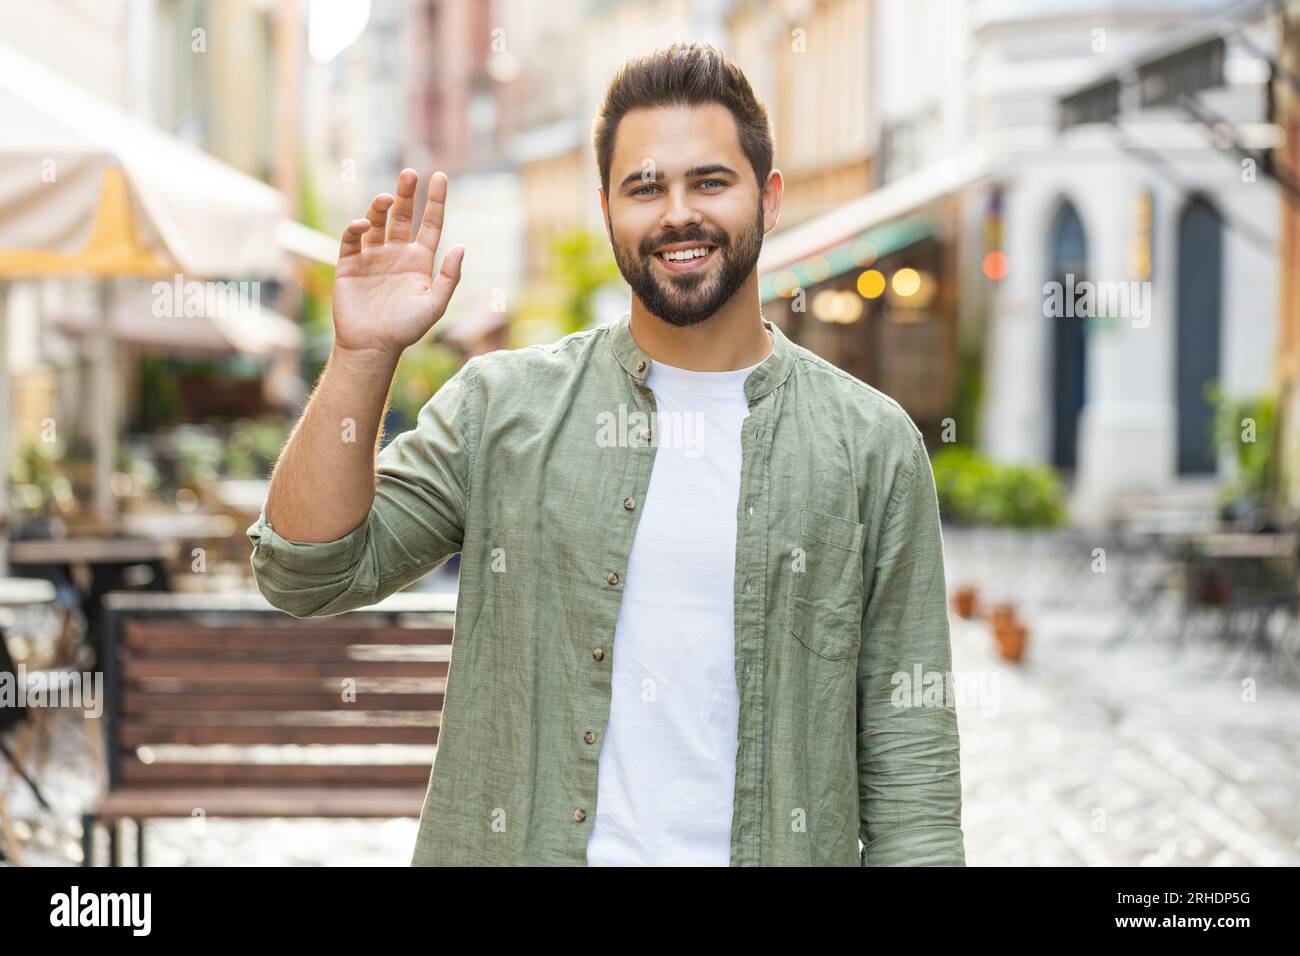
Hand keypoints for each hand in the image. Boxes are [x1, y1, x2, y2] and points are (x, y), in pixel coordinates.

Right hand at [331, 169, 463, 360]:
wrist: (372, 346)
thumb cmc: (406, 329)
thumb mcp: (435, 304)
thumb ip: (449, 276)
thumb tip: (461, 246)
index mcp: (419, 261)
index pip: (430, 225)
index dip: (435, 201)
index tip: (440, 177)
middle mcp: (396, 254)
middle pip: (402, 216)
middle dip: (406, 194)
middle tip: (410, 173)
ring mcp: (372, 257)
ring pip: (377, 222)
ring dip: (380, 207)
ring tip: (386, 198)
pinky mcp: (349, 264)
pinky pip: (352, 239)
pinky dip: (356, 227)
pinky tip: (365, 224)